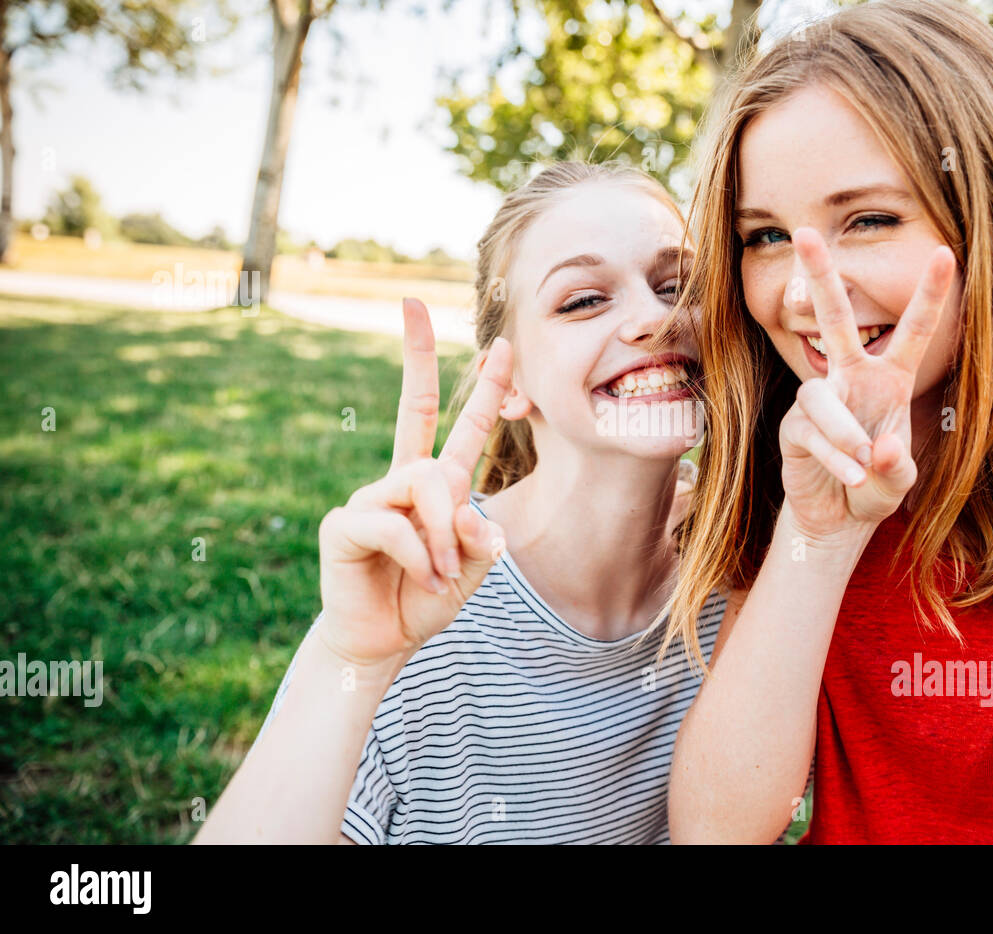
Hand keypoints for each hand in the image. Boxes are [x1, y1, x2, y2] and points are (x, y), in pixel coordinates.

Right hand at [317, 298, 511, 668]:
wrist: (379, 642)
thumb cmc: (424, 599)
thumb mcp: (469, 572)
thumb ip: (479, 542)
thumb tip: (471, 514)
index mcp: (437, 486)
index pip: (460, 427)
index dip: (483, 389)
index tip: (499, 345)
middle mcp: (402, 482)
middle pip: (414, 407)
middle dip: (417, 355)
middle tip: (412, 303)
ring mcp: (371, 498)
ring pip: (424, 484)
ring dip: (443, 533)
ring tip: (443, 574)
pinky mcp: (344, 524)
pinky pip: (393, 524)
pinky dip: (419, 554)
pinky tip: (423, 578)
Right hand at [778, 229, 955, 543]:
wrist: (836, 517)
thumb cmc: (874, 487)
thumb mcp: (898, 483)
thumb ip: (895, 467)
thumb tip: (878, 447)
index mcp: (889, 380)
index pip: (912, 330)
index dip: (929, 294)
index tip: (945, 252)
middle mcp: (851, 379)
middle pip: (834, 318)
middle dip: (822, 275)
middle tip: (806, 232)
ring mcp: (818, 401)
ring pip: (821, 395)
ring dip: (844, 433)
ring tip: (862, 468)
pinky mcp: (794, 426)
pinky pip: (810, 430)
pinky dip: (833, 455)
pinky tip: (850, 478)